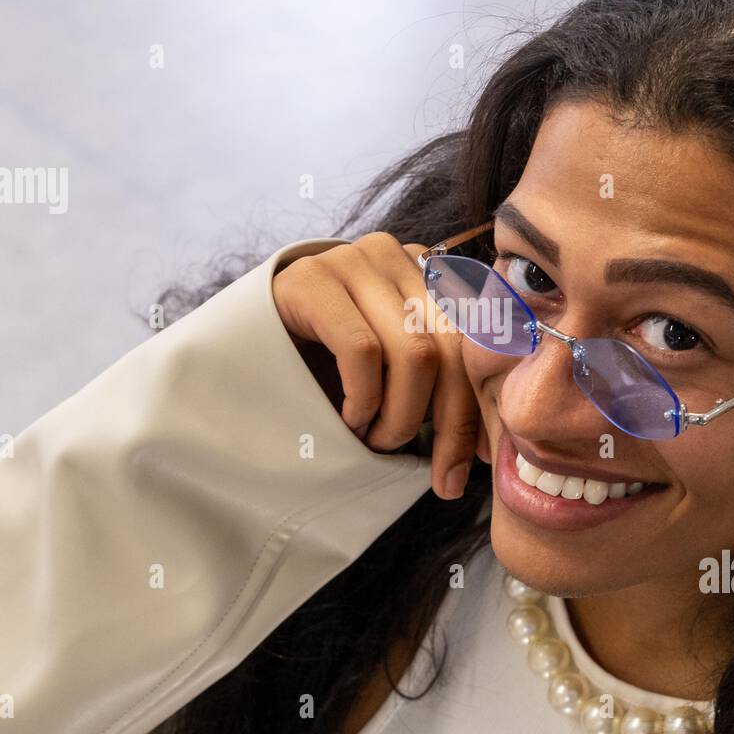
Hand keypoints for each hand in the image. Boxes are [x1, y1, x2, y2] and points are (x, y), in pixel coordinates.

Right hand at [273, 232, 485, 499]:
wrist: (242, 343)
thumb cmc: (328, 366)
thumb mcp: (395, 372)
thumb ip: (441, 386)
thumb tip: (491, 447)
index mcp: (430, 272)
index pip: (478, 339)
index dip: (483, 405)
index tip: (479, 462)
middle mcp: (398, 256)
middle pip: (455, 348)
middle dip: (453, 422)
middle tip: (441, 477)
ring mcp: (353, 261)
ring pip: (416, 353)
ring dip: (402, 416)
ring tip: (379, 441)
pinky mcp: (312, 280)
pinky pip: (362, 351)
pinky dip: (363, 399)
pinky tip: (349, 419)